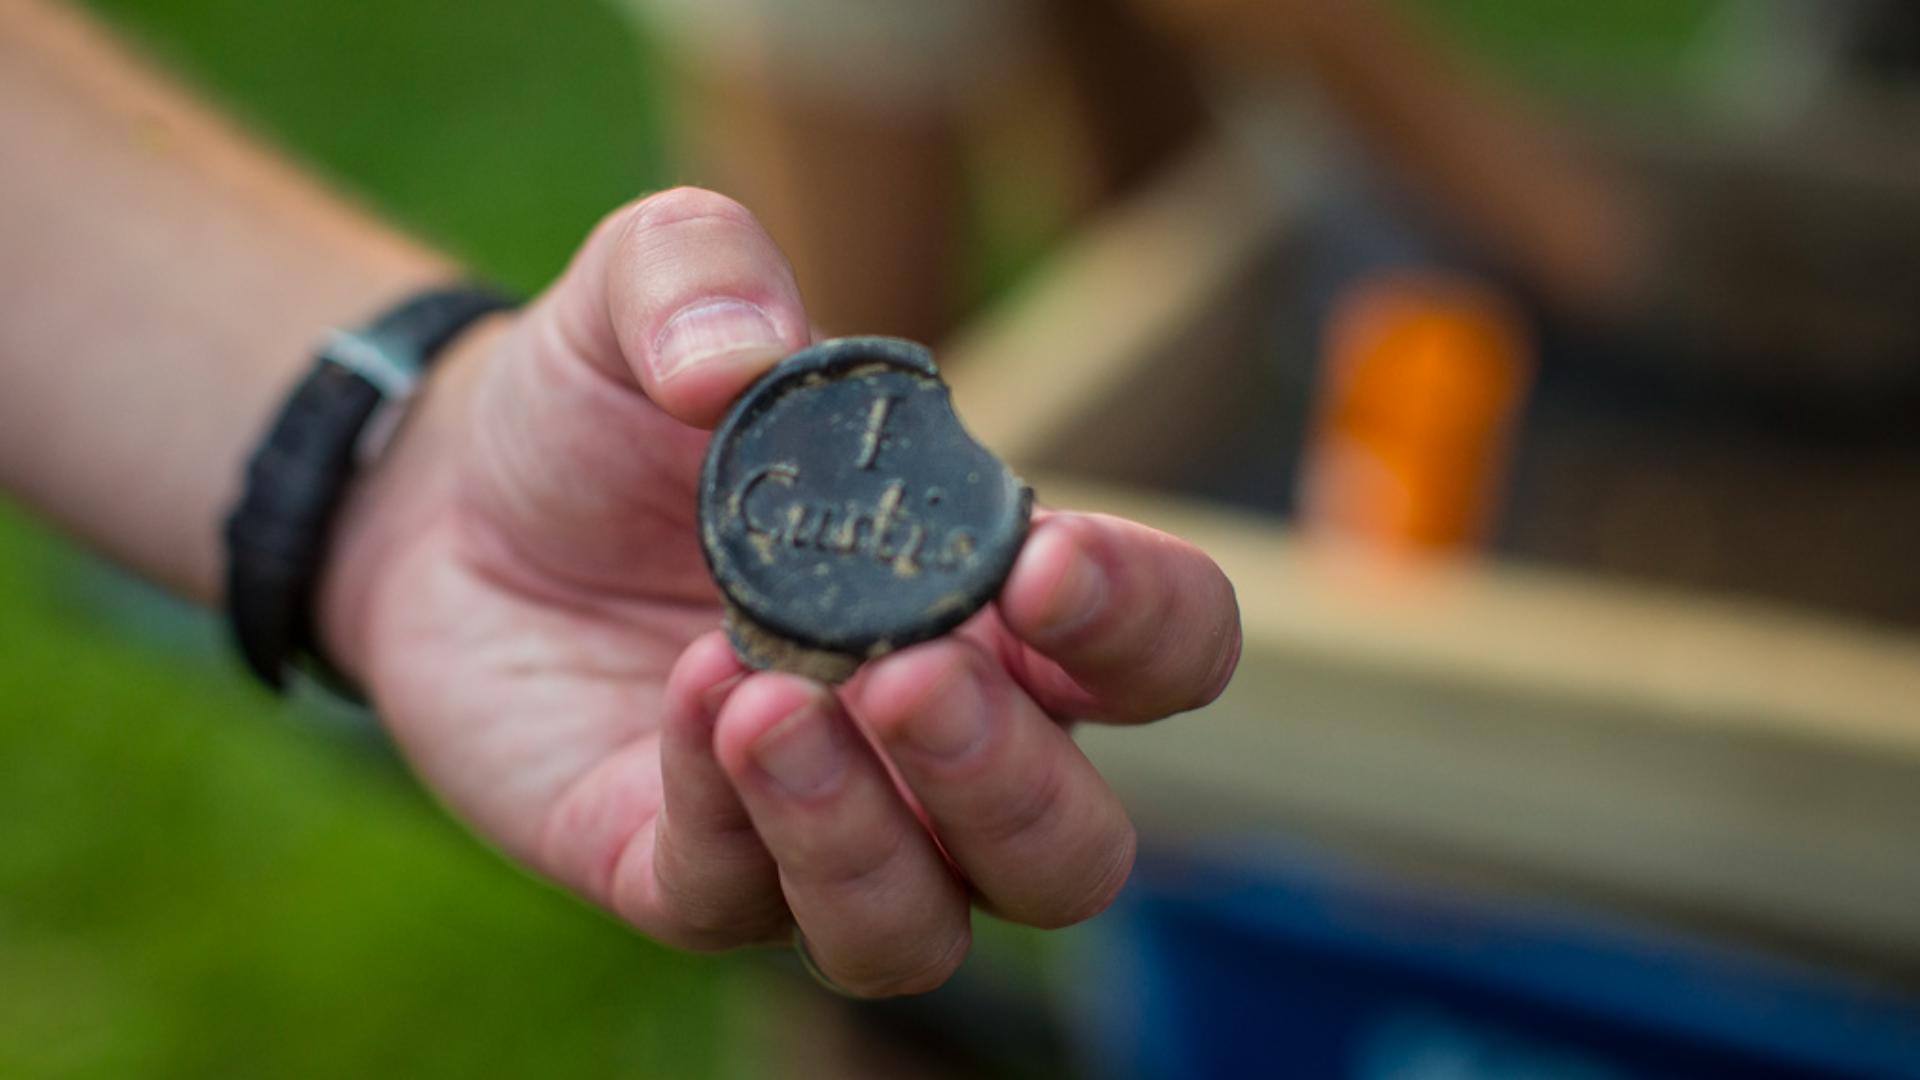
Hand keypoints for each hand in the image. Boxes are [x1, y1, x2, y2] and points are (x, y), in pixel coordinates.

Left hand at [317, 189, 1241, 996]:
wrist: (441, 499)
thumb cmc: (601, 403)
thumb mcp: (645, 288)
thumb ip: (704, 267)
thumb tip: (744, 359)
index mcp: (995, 601)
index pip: (1162, 650)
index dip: (1145, 623)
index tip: (1047, 564)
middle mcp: (935, 740)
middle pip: (1071, 847)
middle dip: (1013, 781)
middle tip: (911, 674)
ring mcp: (817, 822)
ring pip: (926, 928)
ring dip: (872, 845)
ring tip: (768, 705)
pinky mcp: (684, 872)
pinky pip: (741, 905)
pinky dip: (726, 815)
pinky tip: (684, 695)